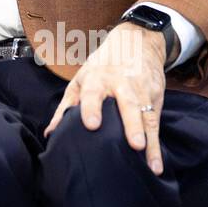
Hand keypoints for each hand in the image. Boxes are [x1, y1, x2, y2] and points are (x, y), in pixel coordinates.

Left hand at [43, 22, 167, 175]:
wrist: (138, 42)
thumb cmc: (104, 65)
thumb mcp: (82, 79)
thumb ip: (67, 107)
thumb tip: (50, 133)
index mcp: (98, 79)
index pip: (93, 93)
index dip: (92, 108)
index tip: (92, 125)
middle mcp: (122, 84)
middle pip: (128, 105)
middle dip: (132, 125)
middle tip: (135, 145)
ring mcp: (142, 92)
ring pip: (147, 117)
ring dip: (149, 140)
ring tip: (150, 163)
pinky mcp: (156, 98)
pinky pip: (156, 124)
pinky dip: (157, 145)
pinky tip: (156, 165)